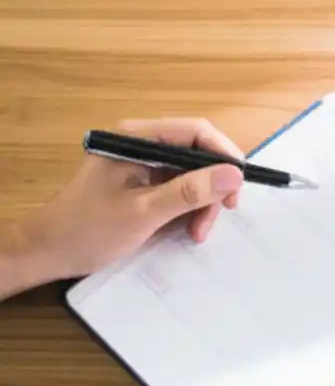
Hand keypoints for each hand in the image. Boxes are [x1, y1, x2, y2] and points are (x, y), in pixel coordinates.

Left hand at [2, 118, 245, 294]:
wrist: (46, 254)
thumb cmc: (88, 230)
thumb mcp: (144, 213)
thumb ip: (190, 192)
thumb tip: (235, 175)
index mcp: (136, 138)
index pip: (195, 132)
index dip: (224, 155)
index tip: (238, 187)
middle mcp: (141, 143)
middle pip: (197, 153)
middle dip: (213, 186)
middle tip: (218, 217)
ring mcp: (142, 162)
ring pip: (193, 173)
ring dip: (202, 202)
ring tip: (196, 233)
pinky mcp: (143, 182)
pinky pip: (179, 187)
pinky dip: (189, 208)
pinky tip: (186, 229)